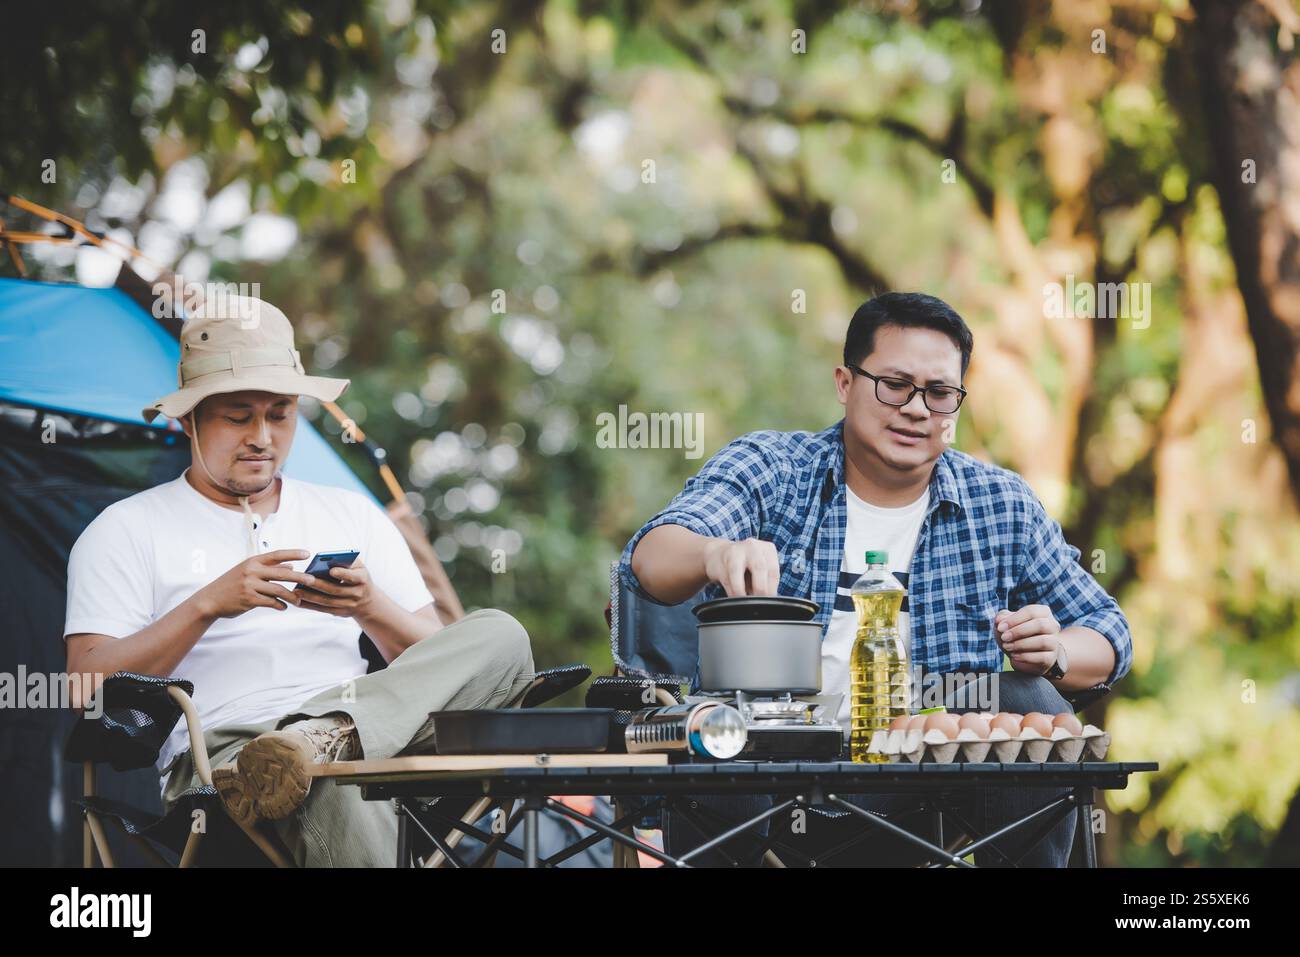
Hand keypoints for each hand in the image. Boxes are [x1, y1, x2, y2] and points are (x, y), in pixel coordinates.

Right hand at [195, 550, 312, 618]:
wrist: (210, 600)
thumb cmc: (232, 584)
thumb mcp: (248, 571)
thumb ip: (269, 568)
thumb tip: (290, 566)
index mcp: (252, 561)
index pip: (276, 555)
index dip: (293, 553)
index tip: (307, 554)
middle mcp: (251, 571)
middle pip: (281, 573)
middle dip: (299, 577)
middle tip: (312, 580)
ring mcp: (249, 585)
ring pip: (278, 589)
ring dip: (291, 596)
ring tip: (299, 600)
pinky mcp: (248, 599)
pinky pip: (270, 602)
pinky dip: (279, 605)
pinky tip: (283, 607)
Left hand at [296, 559, 376, 619]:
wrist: (368, 601)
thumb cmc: (358, 577)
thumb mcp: (359, 567)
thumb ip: (346, 561)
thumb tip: (326, 559)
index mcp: (363, 579)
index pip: (352, 577)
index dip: (342, 574)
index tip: (331, 570)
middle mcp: (357, 594)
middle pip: (336, 590)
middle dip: (319, 585)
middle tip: (304, 579)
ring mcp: (349, 605)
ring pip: (327, 602)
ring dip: (311, 597)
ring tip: (296, 591)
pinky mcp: (341, 613)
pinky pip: (323, 610)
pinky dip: (310, 606)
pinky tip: (298, 601)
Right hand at [703, 537, 779, 596]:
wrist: (718, 554)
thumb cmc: (744, 565)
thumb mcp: (760, 569)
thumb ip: (765, 581)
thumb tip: (768, 599)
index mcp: (767, 549)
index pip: (773, 570)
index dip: (771, 589)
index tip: (769, 600)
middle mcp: (752, 547)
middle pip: (758, 567)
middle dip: (759, 588)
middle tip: (758, 602)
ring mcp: (734, 551)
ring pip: (736, 571)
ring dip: (741, 591)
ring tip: (745, 601)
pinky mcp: (719, 561)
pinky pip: (726, 579)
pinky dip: (731, 592)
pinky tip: (735, 597)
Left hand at [995, 605, 1061, 675]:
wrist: (1023, 654)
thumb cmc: (1015, 634)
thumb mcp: (1006, 623)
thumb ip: (1002, 617)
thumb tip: (999, 619)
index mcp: (1042, 612)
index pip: (1031, 611)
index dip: (1014, 619)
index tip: (1000, 627)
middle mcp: (1052, 625)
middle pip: (1040, 625)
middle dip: (1018, 631)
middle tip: (1004, 637)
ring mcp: (1054, 642)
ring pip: (1043, 641)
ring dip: (1021, 644)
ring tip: (1007, 646)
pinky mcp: (1051, 657)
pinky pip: (1042, 657)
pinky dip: (1025, 657)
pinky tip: (1014, 656)